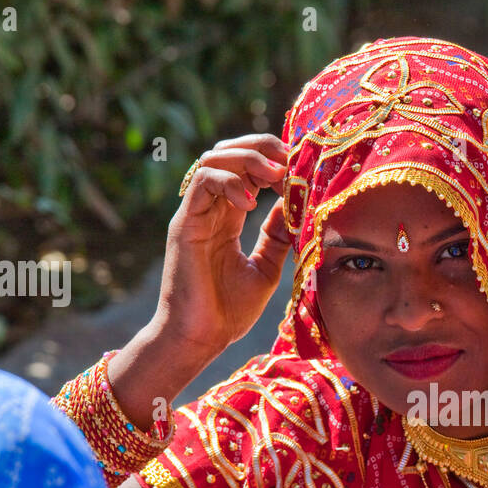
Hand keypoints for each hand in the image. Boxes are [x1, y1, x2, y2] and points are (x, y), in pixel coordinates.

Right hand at [156, 133, 293, 356]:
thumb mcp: (265, 269)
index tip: (303, 168)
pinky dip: (230, 182)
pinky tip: (251, 204)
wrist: (199, 340)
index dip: (275, 160)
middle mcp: (210, 209)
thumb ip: (277, 237)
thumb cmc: (228, 312)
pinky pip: (202, 181)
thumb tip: (296, 206)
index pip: (249, 169)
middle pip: (230, 152)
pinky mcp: (184, 223)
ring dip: (249, 159)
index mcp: (228, 217)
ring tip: (276, 176)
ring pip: (214, 158)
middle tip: (292, 160)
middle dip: (263, 147)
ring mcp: (195, 213)